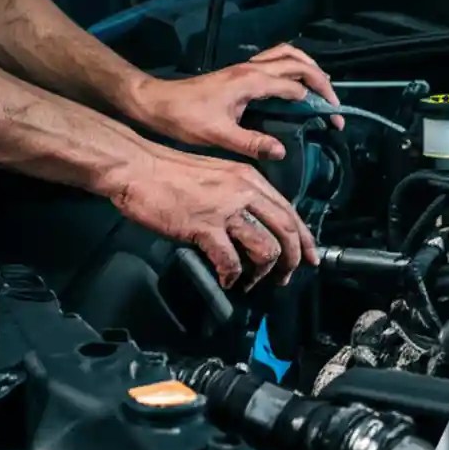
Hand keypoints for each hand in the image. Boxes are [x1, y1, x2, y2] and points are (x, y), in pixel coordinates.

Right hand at [108, 145, 318, 288]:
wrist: (137, 167)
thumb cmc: (172, 173)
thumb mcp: (219, 175)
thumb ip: (241, 196)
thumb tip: (256, 226)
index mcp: (250, 179)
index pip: (289, 211)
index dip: (304, 238)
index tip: (311, 257)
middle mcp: (244, 191)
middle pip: (286, 231)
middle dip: (292, 260)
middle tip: (285, 278)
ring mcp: (225, 208)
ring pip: (266, 248)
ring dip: (262, 273)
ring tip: (251, 282)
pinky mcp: (203, 226)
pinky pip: (231, 260)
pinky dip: (232, 276)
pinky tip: (227, 280)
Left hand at [126, 43, 343, 159]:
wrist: (157, 102)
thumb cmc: (184, 118)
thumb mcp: (218, 135)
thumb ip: (252, 143)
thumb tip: (282, 152)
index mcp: (251, 81)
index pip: (296, 87)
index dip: (319, 103)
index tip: (332, 122)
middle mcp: (252, 68)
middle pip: (299, 63)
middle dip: (322, 81)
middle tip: (334, 105)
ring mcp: (246, 67)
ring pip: (287, 54)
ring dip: (309, 67)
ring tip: (322, 88)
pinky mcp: (240, 72)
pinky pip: (275, 59)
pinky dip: (292, 67)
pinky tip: (295, 84)